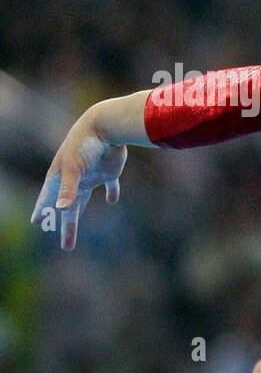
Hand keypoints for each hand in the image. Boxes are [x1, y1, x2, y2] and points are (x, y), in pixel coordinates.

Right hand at [31, 104, 128, 250]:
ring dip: (79, 214)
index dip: (43, 210)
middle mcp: (74, 178)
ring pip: (84, 199)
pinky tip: (112, 201)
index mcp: (61, 176)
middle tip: (66, 246)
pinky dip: (112, 193)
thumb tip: (60, 208)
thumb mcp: (73, 168)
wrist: (107, 126)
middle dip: (67, 225)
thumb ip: (68, 189)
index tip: (36, 222)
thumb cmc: (85, 145)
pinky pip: (110, 186)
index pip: (49, 198)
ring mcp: (91, 175)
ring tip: (74, 230)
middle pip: (68, 207)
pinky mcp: (109, 171)